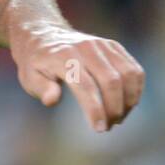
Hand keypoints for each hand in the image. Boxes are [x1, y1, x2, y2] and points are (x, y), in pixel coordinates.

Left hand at [10, 22, 144, 130]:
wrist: (43, 35)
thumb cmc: (36, 63)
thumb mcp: (28, 76)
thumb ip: (41, 88)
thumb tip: (52, 100)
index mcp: (63, 56)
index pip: (85, 86)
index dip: (95, 109)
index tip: (99, 129)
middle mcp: (85, 47)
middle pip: (111, 81)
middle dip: (114, 108)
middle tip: (108, 127)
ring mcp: (102, 45)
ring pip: (128, 74)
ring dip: (128, 101)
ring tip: (118, 118)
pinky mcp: (114, 46)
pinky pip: (134, 70)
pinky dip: (135, 90)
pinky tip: (126, 105)